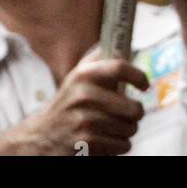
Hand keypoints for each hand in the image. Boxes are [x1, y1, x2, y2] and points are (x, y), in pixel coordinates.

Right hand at [0, 55, 148, 156]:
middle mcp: (83, 95)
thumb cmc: (69, 102)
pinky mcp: (86, 143)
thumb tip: (125, 42)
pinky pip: (122, 145)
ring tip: (115, 127)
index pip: (119, 68)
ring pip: (130, 128)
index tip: (145, 85)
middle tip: (131, 114)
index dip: (138, 76)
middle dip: (136, 113)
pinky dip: (120, 145)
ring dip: (127, 130)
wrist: (41, 135)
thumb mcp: (78, 75)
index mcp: (84, 74)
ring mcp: (84, 121)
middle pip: (133, 108)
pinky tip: (108, 140)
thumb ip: (100, 59)